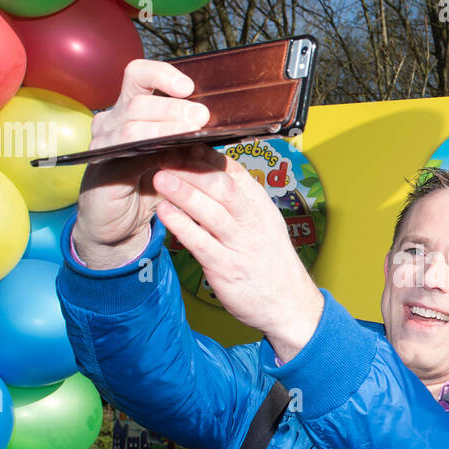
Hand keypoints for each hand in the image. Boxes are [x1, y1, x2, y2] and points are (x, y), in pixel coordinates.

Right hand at [72, 60, 214, 266]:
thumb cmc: (147, 185)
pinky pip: (124, 153)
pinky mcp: (101, 167)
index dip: (162, 74)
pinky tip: (169, 155)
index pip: (139, 76)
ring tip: (192, 131)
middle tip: (201, 116)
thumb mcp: (172, 158)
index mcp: (129, 110)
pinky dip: (149, 150)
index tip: (188, 86)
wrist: (117, 223)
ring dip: (165, 126)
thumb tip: (216, 122)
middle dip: (173, 107)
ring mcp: (103, 143)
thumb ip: (186, 138)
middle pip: (138, 100)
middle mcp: (111, 121)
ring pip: (131, 123)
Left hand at [151, 158, 323, 360]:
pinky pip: (202, 243)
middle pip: (224, 187)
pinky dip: (182, 226)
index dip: (207, 155)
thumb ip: (240, 200)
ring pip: (213, 212)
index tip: (182, 143)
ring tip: (160, 177)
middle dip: (193, 168)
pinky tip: (164, 213)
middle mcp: (253, 222)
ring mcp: (241, 245)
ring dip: (184, 192)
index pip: (235, 172)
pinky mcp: (227, 268)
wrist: (289, 305)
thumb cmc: (270, 262)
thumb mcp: (263, 223)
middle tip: (165, 155)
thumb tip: (211, 173)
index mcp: (261, 207)